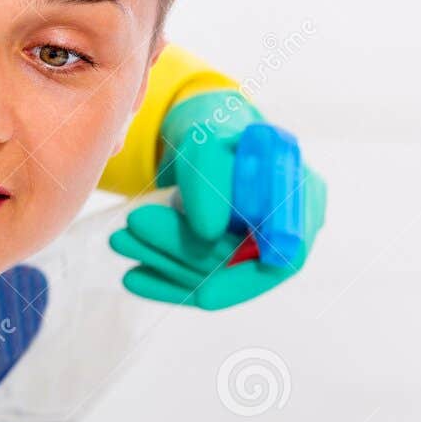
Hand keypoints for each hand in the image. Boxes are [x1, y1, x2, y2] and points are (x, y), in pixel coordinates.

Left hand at [110, 90, 326, 308]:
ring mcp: (266, 246)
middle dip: (176, 249)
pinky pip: (203, 280)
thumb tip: (207, 233)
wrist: (214, 143)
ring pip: (214, 269)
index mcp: (303, 190)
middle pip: (237, 259)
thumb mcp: (209, 145)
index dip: (244, 276)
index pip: (284, 250)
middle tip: (121, 237)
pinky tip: (133, 278)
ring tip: (117, 243)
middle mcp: (292, 224)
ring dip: (161, 260)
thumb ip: (212, 182)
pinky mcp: (235, 260)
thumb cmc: (216, 137)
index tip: (201, 284)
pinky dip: (165, 280)